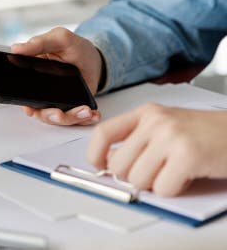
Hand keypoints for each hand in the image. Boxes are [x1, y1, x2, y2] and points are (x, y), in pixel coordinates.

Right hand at [11, 27, 102, 125]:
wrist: (94, 58)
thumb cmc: (74, 47)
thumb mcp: (59, 38)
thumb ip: (38, 43)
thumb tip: (16, 49)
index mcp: (31, 76)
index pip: (22, 95)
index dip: (26, 105)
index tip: (31, 109)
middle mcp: (41, 92)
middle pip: (40, 112)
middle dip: (51, 116)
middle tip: (59, 113)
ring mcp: (56, 101)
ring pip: (57, 118)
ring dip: (71, 118)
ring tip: (85, 111)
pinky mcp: (71, 106)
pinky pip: (74, 119)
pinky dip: (84, 120)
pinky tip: (93, 115)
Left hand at [87, 104, 226, 196]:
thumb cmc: (207, 134)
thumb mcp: (168, 126)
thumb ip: (140, 139)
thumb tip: (108, 165)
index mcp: (147, 112)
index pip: (103, 133)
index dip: (96, 155)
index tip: (101, 167)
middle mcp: (156, 121)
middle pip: (118, 165)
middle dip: (135, 177)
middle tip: (156, 173)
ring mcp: (171, 137)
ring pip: (137, 180)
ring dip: (156, 185)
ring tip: (175, 171)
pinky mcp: (187, 155)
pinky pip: (162, 189)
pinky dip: (175, 190)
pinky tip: (188, 176)